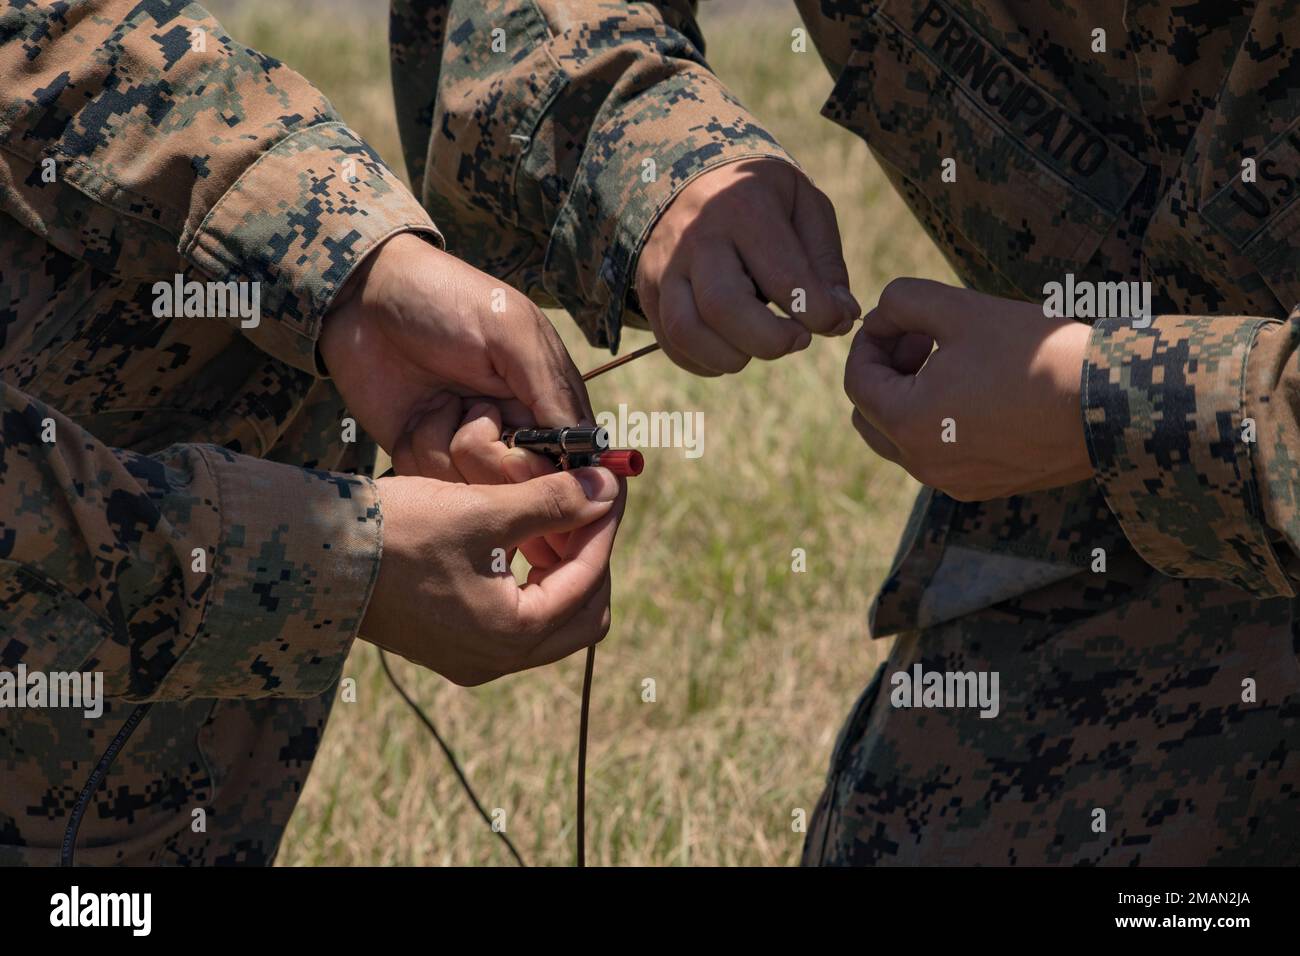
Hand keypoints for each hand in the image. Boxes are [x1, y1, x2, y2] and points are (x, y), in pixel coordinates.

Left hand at [319, 233, 590, 477]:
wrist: (362, 296)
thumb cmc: (446, 299)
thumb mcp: (510, 332)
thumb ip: (551, 390)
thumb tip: (589, 446)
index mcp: (547, 401)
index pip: (574, 464)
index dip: (558, 478)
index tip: (525, 458)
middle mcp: (513, 432)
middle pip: (521, 490)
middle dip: (492, 457)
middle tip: (473, 407)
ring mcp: (467, 448)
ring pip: (474, 493)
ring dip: (448, 446)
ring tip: (438, 401)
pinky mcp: (425, 456)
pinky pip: (432, 485)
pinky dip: (419, 451)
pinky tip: (414, 415)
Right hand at [361, 466, 622, 685]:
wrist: (310, 557)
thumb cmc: (397, 533)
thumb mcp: (482, 510)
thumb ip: (552, 502)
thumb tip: (610, 486)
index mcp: (512, 635)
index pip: (588, 582)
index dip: (601, 528)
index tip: (607, 486)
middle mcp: (496, 659)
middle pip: (581, 616)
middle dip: (590, 560)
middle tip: (584, 508)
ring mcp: (471, 656)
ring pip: (549, 619)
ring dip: (561, 571)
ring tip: (552, 516)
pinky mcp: (450, 643)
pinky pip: (514, 618)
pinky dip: (528, 581)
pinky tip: (518, 537)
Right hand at [634, 158, 859, 374]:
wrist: (690, 176)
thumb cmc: (761, 198)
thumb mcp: (804, 206)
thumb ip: (825, 262)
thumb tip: (842, 317)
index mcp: (743, 206)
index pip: (783, 276)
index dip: (818, 313)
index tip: (834, 320)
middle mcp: (696, 236)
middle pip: (724, 307)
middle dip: (770, 341)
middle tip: (797, 340)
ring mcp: (664, 266)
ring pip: (687, 331)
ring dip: (733, 356)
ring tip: (761, 344)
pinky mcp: (649, 292)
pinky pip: (672, 343)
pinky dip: (707, 361)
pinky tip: (733, 347)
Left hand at [843, 278, 1093, 500]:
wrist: (1114, 402)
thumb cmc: (1037, 353)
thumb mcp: (960, 308)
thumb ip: (904, 302)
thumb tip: (881, 315)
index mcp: (908, 424)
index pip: (857, 382)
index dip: (870, 342)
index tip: (899, 319)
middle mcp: (923, 465)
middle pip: (872, 416)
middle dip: (886, 372)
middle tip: (923, 339)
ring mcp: (953, 482)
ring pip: (903, 438)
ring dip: (911, 397)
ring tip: (954, 359)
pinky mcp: (984, 487)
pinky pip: (940, 455)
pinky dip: (940, 423)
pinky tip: (979, 390)